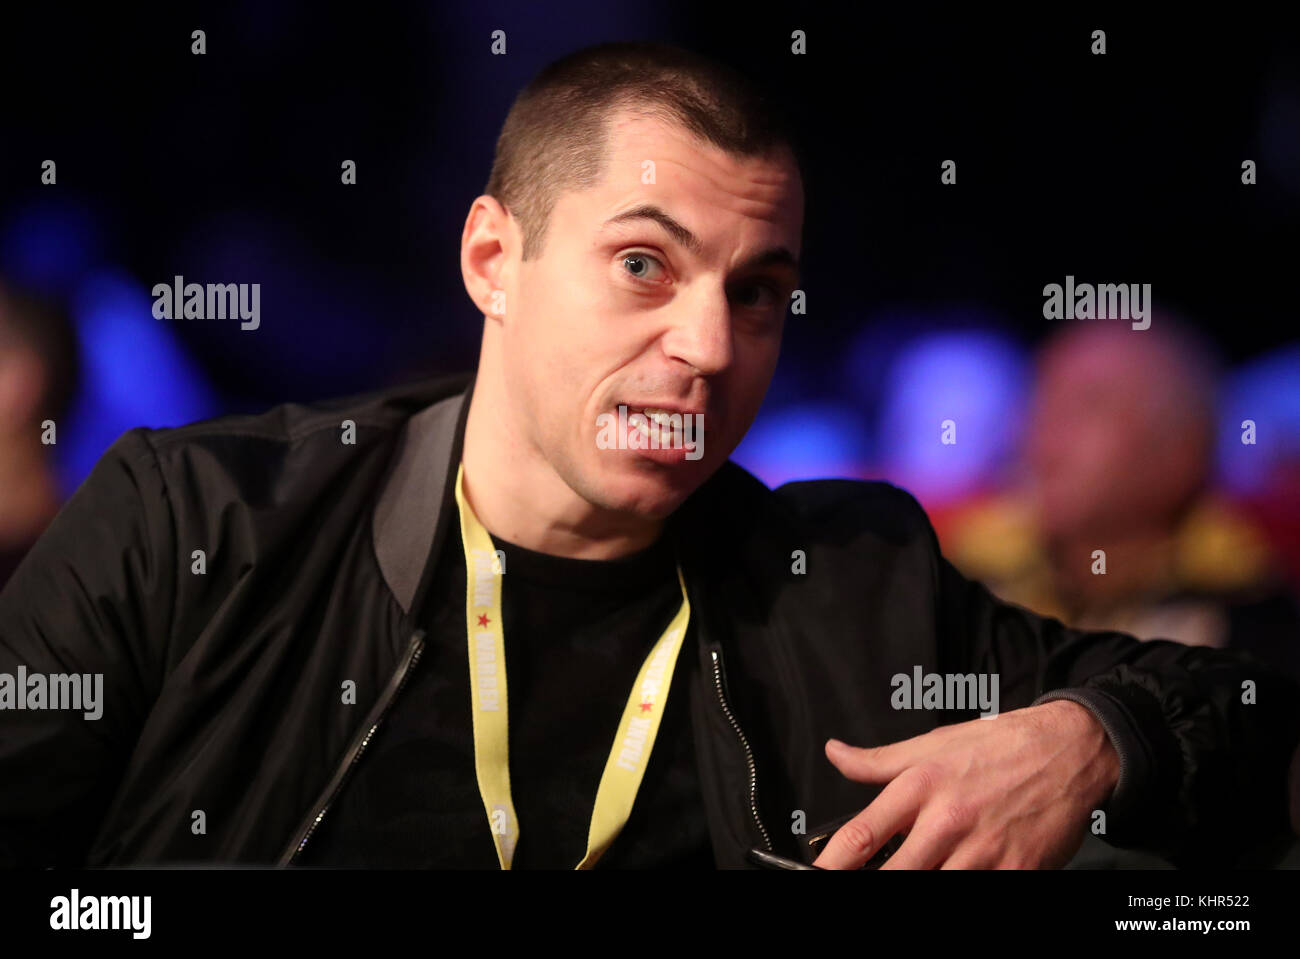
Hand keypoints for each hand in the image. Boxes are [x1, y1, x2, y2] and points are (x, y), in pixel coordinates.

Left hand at [813, 700, 1119, 868]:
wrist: (1068, 750)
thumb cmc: (997, 746)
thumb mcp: (930, 744)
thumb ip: (878, 760)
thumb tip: (835, 753)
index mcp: (920, 786)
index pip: (861, 834)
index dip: (832, 864)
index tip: (817, 874)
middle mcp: (947, 821)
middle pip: (894, 874)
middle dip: (874, 885)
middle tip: (862, 884)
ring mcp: (983, 851)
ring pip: (936, 888)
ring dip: (922, 885)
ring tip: (919, 874)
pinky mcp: (1017, 872)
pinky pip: (982, 893)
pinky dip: (966, 890)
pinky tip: (958, 877)